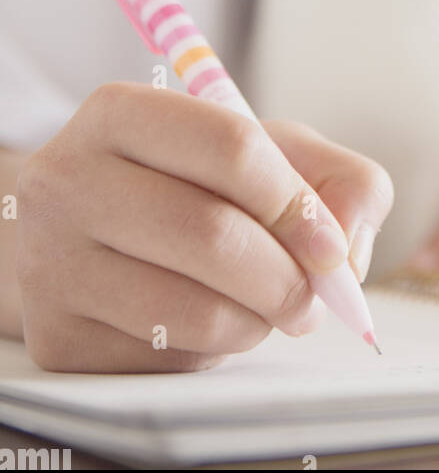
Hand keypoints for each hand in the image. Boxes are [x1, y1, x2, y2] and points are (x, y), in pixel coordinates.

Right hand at [15, 82, 392, 371]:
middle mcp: (69, 181)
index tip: (331, 247)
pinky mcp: (57, 336)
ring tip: (264, 307)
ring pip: (194, 311)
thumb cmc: (192, 187)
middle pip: (213, 235)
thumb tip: (351, 251)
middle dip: (287, 279)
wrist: (83, 237)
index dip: (298, 204)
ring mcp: (53, 261)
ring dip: (257, 322)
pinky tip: (208, 321)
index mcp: (121, 113)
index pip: (232, 149)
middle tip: (312, 297)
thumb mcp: (268, 155)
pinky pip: (167, 359)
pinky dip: (214, 350)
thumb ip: (338, 180)